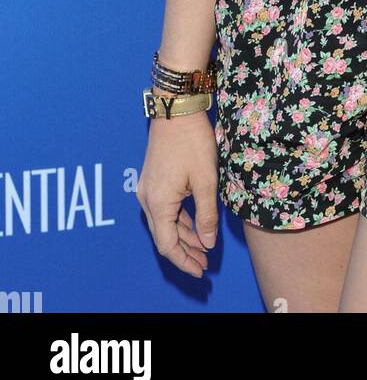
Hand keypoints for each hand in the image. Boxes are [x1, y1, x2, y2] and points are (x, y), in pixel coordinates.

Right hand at [136, 112, 219, 277]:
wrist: (176, 109)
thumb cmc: (192, 141)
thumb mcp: (205, 180)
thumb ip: (206, 215)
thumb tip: (207, 243)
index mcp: (158, 203)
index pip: (168, 245)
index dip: (184, 261)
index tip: (201, 270)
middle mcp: (147, 199)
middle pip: (164, 236)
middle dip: (185, 252)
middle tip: (205, 264)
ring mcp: (148, 189)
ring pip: (165, 223)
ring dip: (183, 237)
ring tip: (203, 248)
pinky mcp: (153, 180)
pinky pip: (164, 209)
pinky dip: (179, 220)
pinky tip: (194, 225)